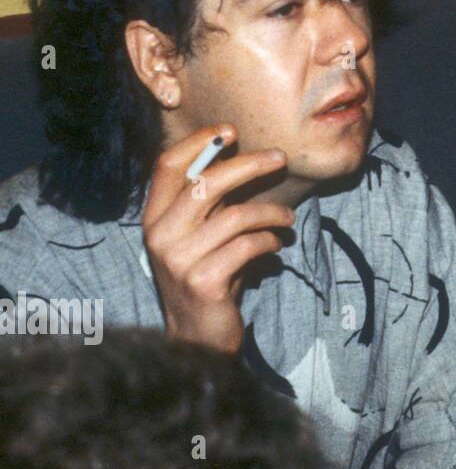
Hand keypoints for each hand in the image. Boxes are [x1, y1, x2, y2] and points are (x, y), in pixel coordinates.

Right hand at [142, 124, 294, 353]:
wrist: (198, 338)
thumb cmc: (207, 274)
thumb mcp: (200, 235)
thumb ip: (209, 201)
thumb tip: (243, 155)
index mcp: (154, 218)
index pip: (167, 166)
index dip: (199, 142)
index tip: (231, 130)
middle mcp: (159, 236)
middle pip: (205, 183)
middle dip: (248, 165)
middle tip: (280, 158)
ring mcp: (179, 260)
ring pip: (235, 215)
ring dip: (271, 212)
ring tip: (288, 219)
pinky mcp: (204, 281)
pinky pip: (248, 245)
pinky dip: (270, 241)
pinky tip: (277, 245)